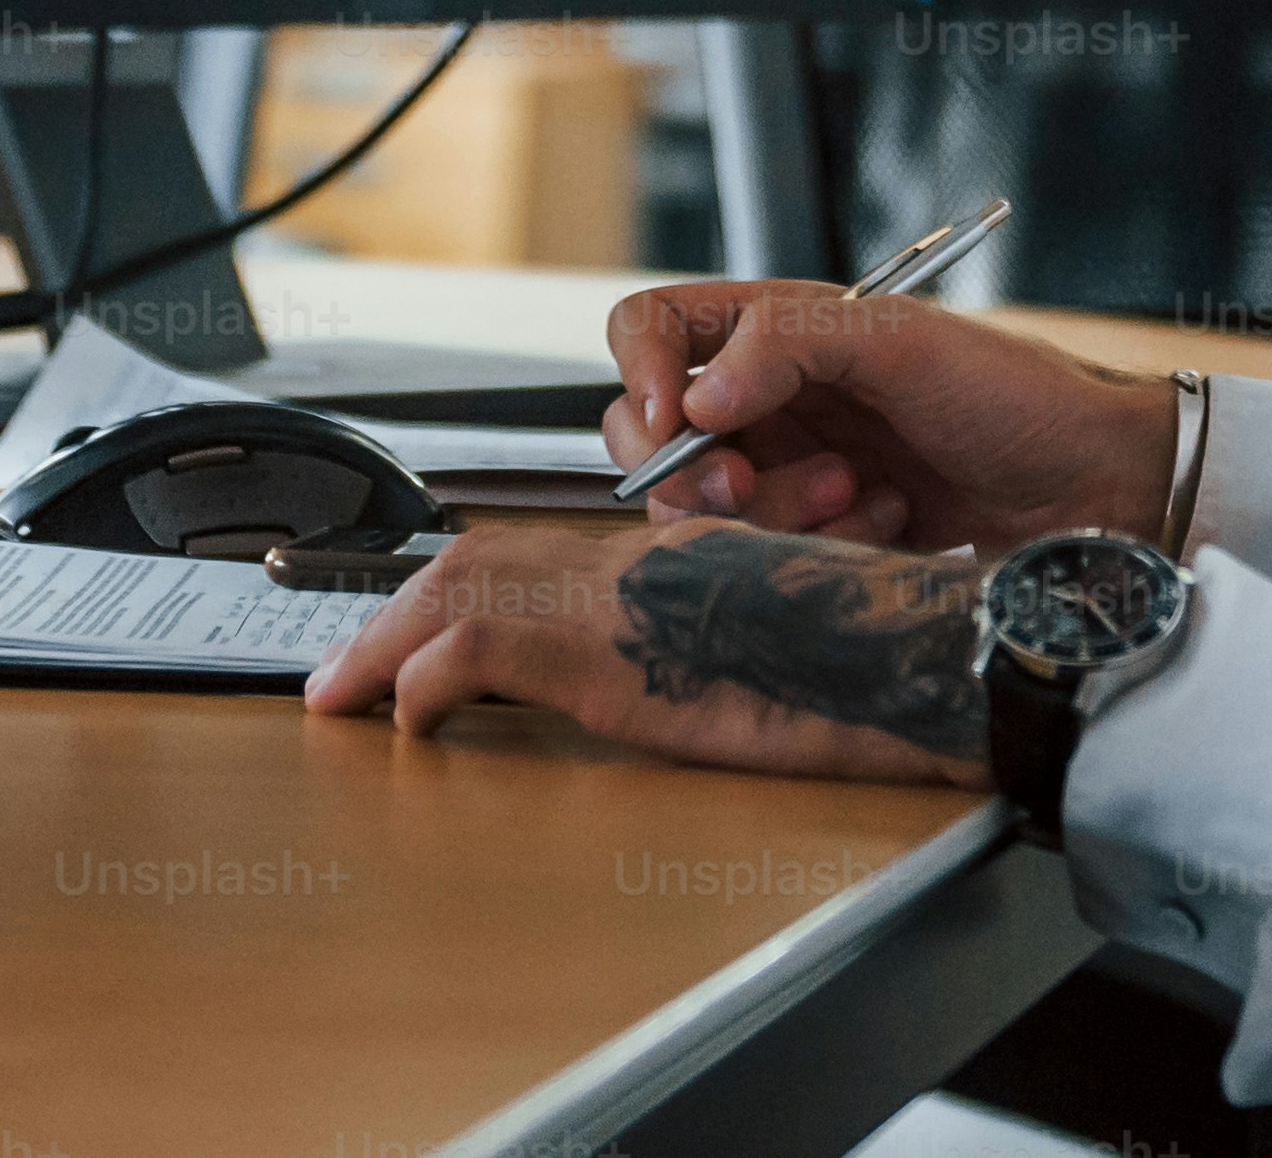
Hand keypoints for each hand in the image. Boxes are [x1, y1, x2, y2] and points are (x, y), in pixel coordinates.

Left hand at [301, 516, 986, 782]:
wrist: (931, 655)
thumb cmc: (880, 662)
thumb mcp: (775, 648)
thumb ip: (711, 652)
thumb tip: (671, 686)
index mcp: (675, 559)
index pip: (541, 552)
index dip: (463, 590)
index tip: (413, 640)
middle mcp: (640, 561)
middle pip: (483, 555)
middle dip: (397, 611)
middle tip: (340, 673)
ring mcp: (622, 597)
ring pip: (465, 583)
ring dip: (390, 639)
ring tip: (342, 693)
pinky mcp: (613, 645)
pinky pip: (487, 643)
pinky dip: (428, 677)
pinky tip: (408, 719)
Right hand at [601, 279, 1176, 552]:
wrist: (1095, 489)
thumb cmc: (1014, 395)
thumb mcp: (901, 341)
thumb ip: (789, 343)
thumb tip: (696, 394)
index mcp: (779, 330)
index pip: (655, 328)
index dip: (640, 369)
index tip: (673, 419)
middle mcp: (772, 398)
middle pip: (654, 432)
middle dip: (692, 467)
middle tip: (744, 480)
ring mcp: (793, 470)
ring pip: (704, 507)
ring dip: (767, 511)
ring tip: (858, 495)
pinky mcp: (821, 539)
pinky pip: (763, 556)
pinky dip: (812, 547)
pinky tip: (885, 526)